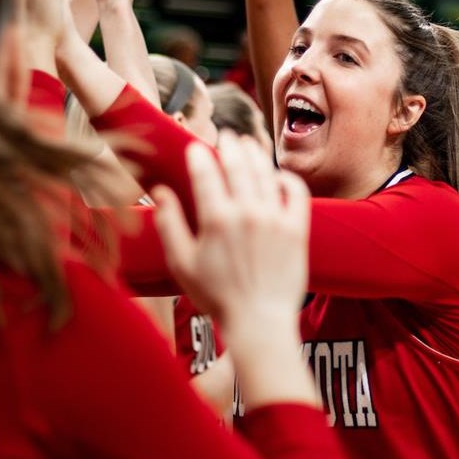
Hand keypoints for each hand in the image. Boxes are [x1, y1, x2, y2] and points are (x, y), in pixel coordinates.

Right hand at [151, 133, 310, 326]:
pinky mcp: (298, 229)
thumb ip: (170, 224)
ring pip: (265, 173)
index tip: (196, 147)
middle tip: (227, 136)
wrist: (259, 322)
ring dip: (255, 154)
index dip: (199, 155)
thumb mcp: (182, 264)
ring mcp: (276, 219)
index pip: (206, 172)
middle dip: (230, 145)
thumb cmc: (217, 297)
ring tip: (248, 145)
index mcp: (216, 220)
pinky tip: (278, 175)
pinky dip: (287, 178)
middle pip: (238, 164)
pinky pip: (296, 192)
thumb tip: (160, 191)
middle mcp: (248, 213)